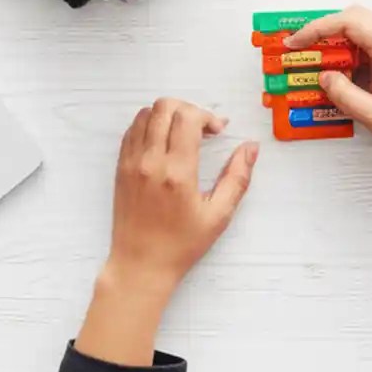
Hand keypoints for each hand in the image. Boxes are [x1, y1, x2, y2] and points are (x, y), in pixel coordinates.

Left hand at [75, 99, 259, 365]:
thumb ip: (237, 177)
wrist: (141, 264)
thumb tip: (251, 147)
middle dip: (188, 109)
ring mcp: (131, 162)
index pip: (187, 117)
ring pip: (145, 114)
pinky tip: (163, 141)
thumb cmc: (181, 244)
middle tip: (202, 129)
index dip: (206, 115)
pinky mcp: (120, 167)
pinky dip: (149, 125)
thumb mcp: (218, 215)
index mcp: (177, 172)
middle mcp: (150, 162)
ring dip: (167, 115)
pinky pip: (131, 130)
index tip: (217, 131)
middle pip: (164, 107)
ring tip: (183, 134)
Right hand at [288, 8, 371, 272]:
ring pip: (365, 30)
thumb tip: (325, 76)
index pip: (347, 21)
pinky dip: (356, 54)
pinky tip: (346, 76)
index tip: (293, 43)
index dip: (315, 29)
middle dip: (324, 32)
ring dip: (341, 44)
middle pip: (355, 18)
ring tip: (320, 66)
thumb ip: (343, 94)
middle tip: (301, 51)